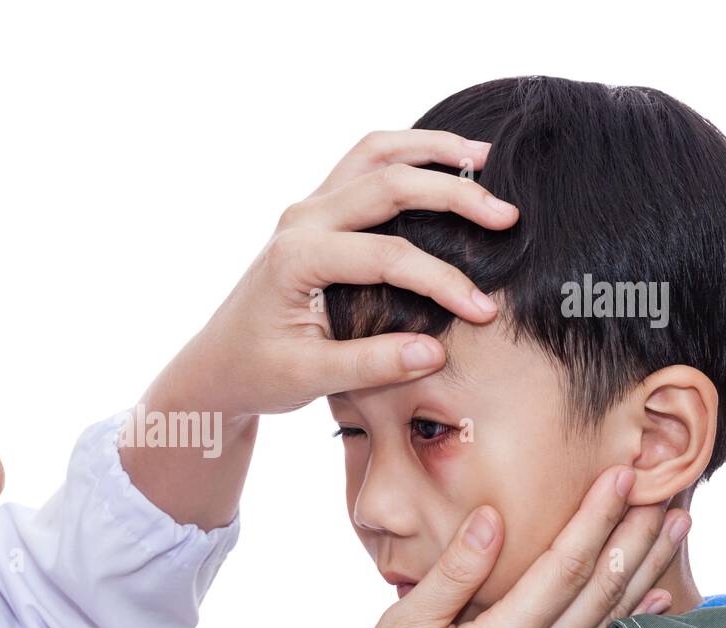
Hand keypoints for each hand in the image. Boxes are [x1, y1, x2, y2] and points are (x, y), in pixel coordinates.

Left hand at [121, 130, 519, 528]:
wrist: (217, 365)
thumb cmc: (257, 374)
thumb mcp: (309, 379)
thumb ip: (371, 365)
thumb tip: (435, 353)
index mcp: (297, 259)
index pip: (387, 256)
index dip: (442, 281)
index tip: (485, 311)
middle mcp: (300, 220)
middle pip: (389, 183)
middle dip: (454, 194)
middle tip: (508, 216)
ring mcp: (306, 209)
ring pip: (375, 153)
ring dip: (432, 149)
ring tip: (489, 157)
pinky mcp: (315, 212)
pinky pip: (365, 164)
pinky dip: (409, 154)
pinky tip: (449, 161)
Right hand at [286, 466, 687, 627]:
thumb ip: (452, 575)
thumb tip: (491, 519)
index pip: (563, 568)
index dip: (596, 517)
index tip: (622, 475)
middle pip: (601, 591)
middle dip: (636, 535)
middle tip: (669, 489)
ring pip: (610, 617)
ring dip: (645, 567)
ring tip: (675, 527)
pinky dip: (632, 615)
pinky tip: (655, 597)